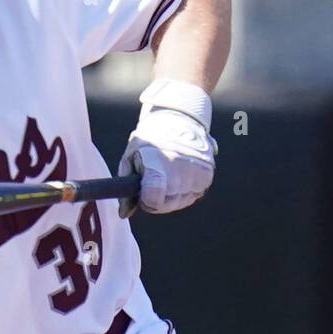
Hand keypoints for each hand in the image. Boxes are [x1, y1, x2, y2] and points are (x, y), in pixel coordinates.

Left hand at [117, 79, 217, 217]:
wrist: (180, 119)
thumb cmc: (150, 139)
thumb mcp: (131, 156)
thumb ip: (126, 187)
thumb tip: (124, 214)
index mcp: (159, 163)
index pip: (153, 198)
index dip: (146, 200)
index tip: (143, 193)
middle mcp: (181, 169)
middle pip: (166, 204)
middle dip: (157, 199)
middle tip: (154, 182)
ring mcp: (197, 173)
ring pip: (180, 202)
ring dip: (171, 196)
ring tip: (167, 175)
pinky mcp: (207, 175)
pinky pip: (193, 195)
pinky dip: (184, 191)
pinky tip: (179, 175)